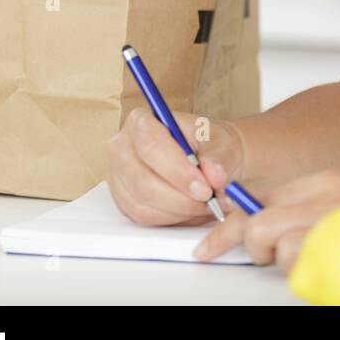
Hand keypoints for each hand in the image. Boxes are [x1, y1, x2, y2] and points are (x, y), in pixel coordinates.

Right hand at [106, 107, 247, 226]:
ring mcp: (119, 176)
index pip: (151, 146)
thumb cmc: (210, 144)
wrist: (208, 158)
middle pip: (143, 180)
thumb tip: (215, 176)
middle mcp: (122, 147)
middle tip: (211, 200)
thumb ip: (217, 158)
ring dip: (181, 210)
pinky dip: (174, 218)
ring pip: (144, 203)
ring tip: (211, 205)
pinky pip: (145, 217)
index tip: (205, 187)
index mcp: (141, 121)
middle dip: (181, 197)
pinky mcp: (125, 200)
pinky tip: (194, 210)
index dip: (177, 171)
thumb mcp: (221, 143)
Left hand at [192, 168, 339, 275]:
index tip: (209, 246)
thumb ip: (311, 206)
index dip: (227, 229)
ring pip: (281, 249)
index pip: (255, 202)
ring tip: (327, 258)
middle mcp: (324, 196)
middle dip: (257, 248)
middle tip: (280, 254)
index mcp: (321, 181)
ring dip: (293, 262)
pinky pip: (310, 268)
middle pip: (259, 227)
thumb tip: (271, 229)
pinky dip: (317, 275)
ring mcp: (336, 220)